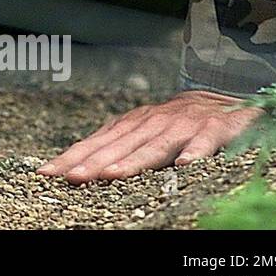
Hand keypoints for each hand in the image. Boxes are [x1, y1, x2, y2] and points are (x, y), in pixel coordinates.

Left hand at [36, 90, 262, 183]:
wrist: (229, 97)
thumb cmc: (180, 122)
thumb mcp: (146, 131)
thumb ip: (118, 146)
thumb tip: (78, 166)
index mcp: (133, 124)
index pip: (96, 143)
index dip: (72, 157)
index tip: (47, 173)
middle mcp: (153, 123)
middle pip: (119, 146)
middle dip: (93, 162)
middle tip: (72, 178)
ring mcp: (184, 125)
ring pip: (156, 146)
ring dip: (134, 161)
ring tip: (113, 176)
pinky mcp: (216, 129)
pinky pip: (205, 142)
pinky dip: (196, 153)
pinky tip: (185, 167)